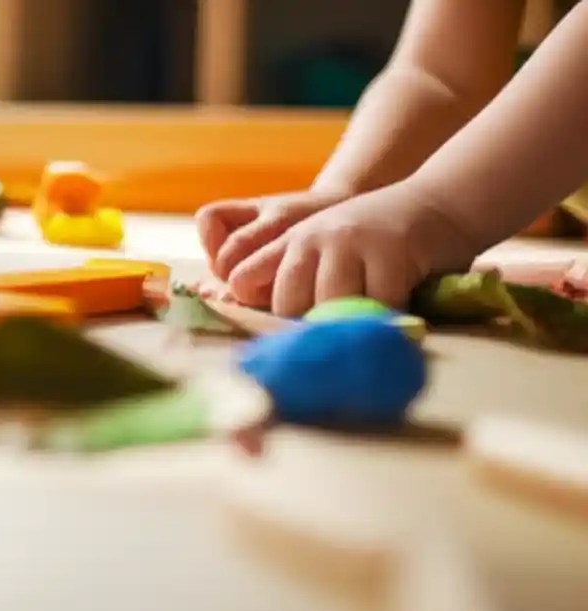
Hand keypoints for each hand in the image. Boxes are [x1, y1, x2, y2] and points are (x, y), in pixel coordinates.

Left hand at [224, 182, 481, 315]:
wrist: (438, 204)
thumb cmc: (378, 242)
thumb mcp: (328, 250)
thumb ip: (300, 282)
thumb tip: (274, 335)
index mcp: (291, 242)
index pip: (244, 279)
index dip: (264, 311)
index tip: (291, 329)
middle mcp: (311, 239)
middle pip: (288, 304)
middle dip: (312, 327)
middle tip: (338, 334)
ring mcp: (349, 242)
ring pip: (331, 306)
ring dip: (351, 326)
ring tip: (366, 327)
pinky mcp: (389, 251)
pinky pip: (379, 304)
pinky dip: (387, 320)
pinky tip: (396, 317)